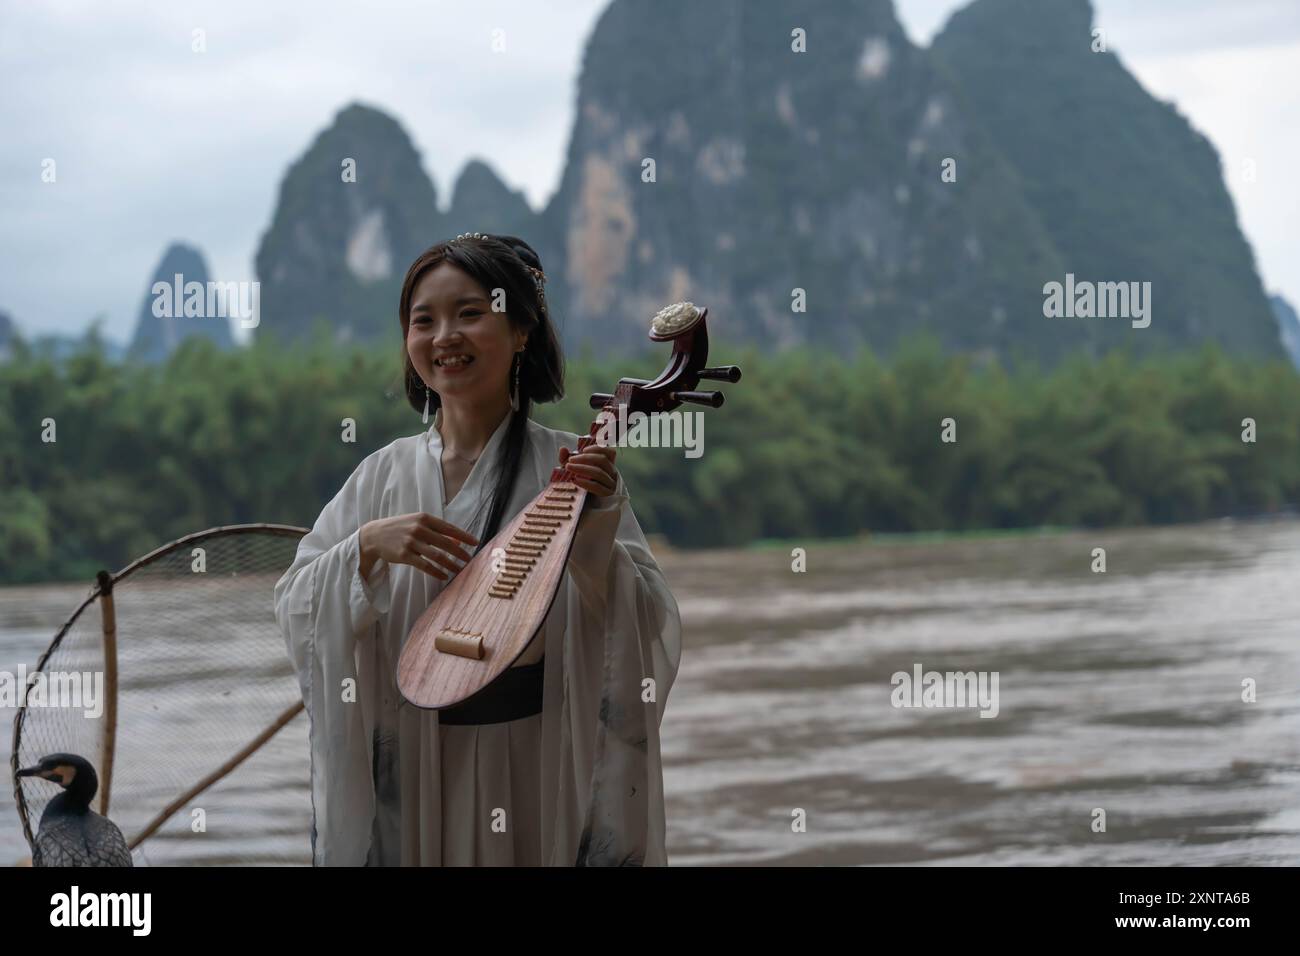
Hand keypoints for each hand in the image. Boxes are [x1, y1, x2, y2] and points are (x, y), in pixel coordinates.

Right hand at [359, 513, 478, 581]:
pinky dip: (436, 572)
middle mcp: (418, 528)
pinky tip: (444, 576)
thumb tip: (458, 541)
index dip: (464, 536)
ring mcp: (411, 542)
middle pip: (445, 543)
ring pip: (436, 555)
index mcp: (424, 518)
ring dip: (451, 564)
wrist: (374, 535)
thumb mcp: (418, 524)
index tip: (475, 542)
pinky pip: (424, 565)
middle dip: (460, 552)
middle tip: (470, 560)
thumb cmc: (400, 528)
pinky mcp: (404, 555)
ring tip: (460, 570)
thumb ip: (437, 531)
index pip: (449, 528)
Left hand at [559, 443, 618, 496]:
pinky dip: (585, 482)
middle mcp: (612, 472)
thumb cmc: (583, 481)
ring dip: (582, 468)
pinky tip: (575, 480)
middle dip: (585, 458)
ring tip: (569, 468)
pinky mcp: (607, 494)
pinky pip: (597, 487)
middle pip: (602, 460)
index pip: (609, 451)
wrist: (588, 503)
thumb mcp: (574, 468)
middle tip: (570, 460)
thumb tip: (563, 449)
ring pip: (599, 473)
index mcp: (608, 464)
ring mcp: (611, 483)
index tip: (583, 450)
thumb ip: (567, 458)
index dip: (598, 448)